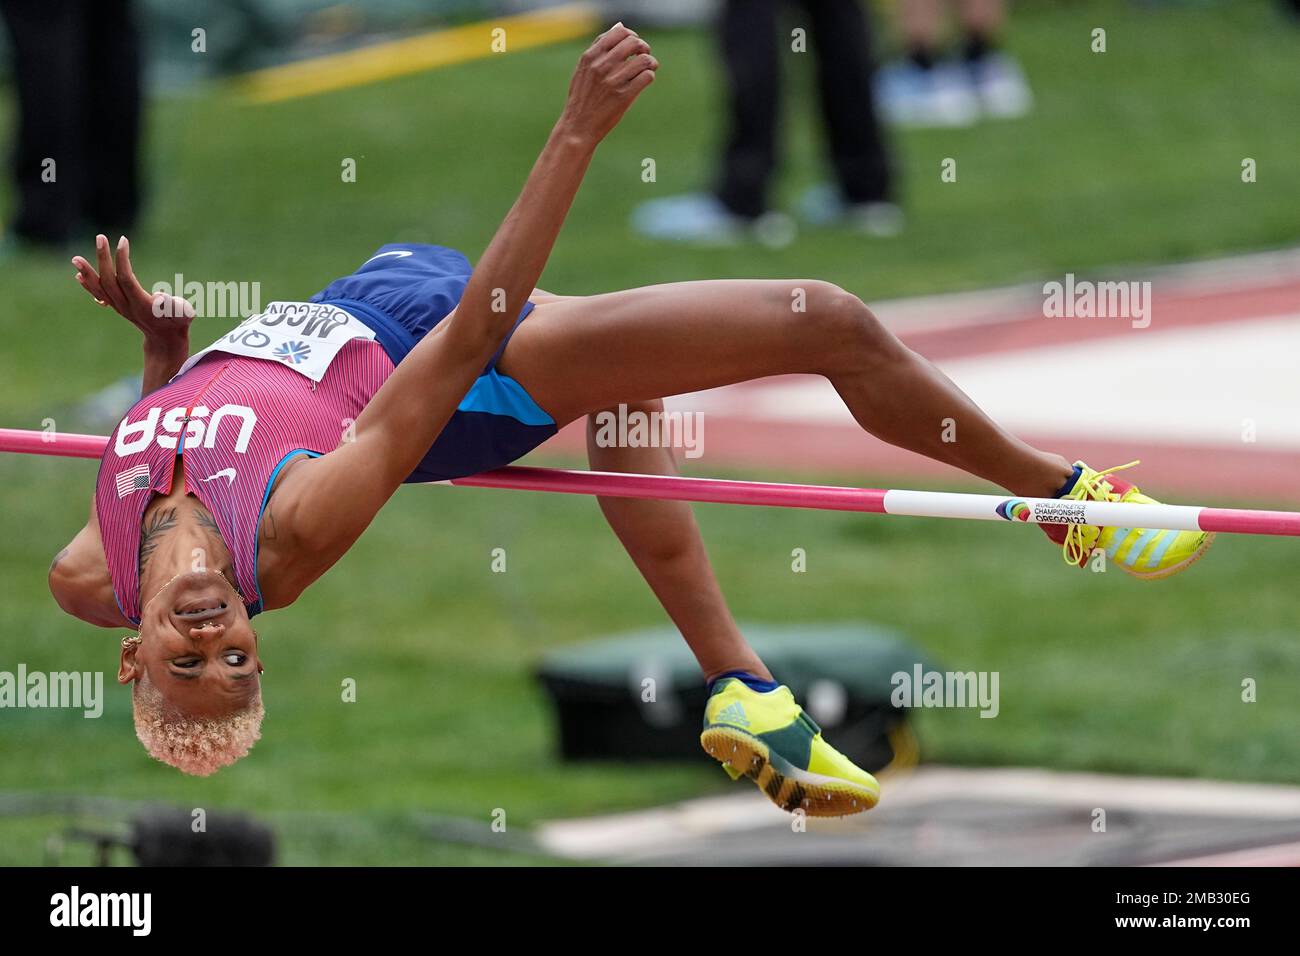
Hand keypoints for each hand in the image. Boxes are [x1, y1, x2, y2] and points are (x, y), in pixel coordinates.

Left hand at [71, 235, 194, 347]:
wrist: (166, 339)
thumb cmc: (179, 321)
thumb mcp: (184, 314)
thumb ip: (177, 306)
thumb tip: (160, 296)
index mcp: (142, 305)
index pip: (126, 279)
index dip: (123, 260)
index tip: (123, 240)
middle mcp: (127, 307)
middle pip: (109, 281)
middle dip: (103, 259)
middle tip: (100, 237)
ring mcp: (120, 308)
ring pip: (100, 289)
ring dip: (87, 273)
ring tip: (75, 258)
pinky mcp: (117, 307)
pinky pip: (100, 296)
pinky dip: (89, 286)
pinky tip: (79, 275)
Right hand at [558, 23, 657, 145]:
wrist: (578, 126)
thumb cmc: (583, 97)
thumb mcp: (584, 69)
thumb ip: (599, 48)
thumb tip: (620, 27)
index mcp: (591, 56)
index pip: (619, 33)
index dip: (632, 36)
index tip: (634, 46)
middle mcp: (602, 66)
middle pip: (634, 43)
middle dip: (644, 47)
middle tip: (644, 56)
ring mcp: (613, 81)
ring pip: (644, 60)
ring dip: (651, 62)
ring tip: (649, 68)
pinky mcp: (624, 97)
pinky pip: (646, 77)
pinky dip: (649, 76)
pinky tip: (644, 80)